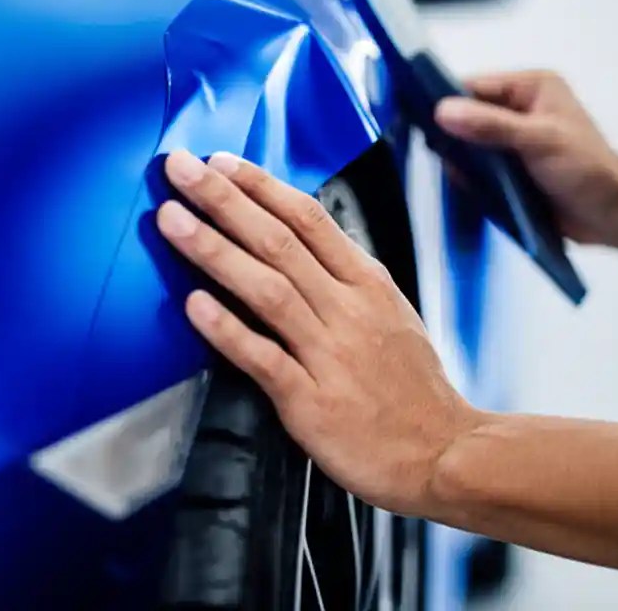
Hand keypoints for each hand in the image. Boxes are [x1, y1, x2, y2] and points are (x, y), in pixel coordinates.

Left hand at [156, 150, 483, 516]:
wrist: (445, 454)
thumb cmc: (414, 391)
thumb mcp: (393, 316)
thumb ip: (348, 279)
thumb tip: (307, 242)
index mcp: (368, 285)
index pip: (309, 218)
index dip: (260, 186)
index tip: (221, 162)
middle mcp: (348, 310)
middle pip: (279, 241)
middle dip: (224, 199)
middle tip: (180, 169)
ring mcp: (330, 354)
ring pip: (267, 288)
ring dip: (215, 250)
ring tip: (172, 221)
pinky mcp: (312, 402)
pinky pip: (264, 358)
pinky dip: (228, 330)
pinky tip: (194, 306)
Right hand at [435, 70, 617, 243]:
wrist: (614, 216)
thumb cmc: (587, 170)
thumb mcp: (538, 140)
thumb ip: (490, 126)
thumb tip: (442, 111)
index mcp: (532, 87)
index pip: (475, 86)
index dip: (447, 101)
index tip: (419, 118)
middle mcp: (521, 108)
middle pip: (469, 115)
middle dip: (453, 134)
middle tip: (434, 152)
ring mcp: (516, 141)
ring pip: (471, 144)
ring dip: (462, 160)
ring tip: (454, 174)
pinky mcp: (513, 169)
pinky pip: (480, 168)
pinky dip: (471, 177)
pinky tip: (465, 187)